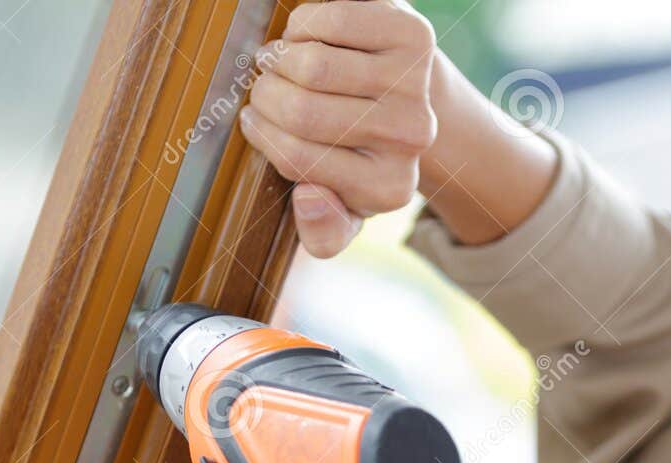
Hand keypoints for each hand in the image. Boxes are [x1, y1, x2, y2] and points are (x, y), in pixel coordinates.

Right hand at [242, 0, 437, 257]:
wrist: (405, 95)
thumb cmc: (357, 151)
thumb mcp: (342, 206)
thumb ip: (322, 231)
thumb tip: (309, 201)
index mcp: (389, 188)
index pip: (295, 160)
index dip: (260, 132)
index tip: (255, 119)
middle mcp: (410, 140)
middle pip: (300, 111)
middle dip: (265, 94)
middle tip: (263, 87)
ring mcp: (416, 86)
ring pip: (311, 65)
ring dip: (279, 57)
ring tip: (280, 62)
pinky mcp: (414, 37)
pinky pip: (330, 22)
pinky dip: (302, 25)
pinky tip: (306, 37)